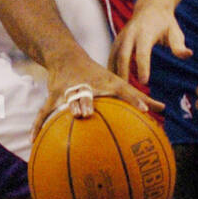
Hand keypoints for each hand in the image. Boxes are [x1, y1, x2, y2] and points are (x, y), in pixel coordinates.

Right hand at [35, 55, 162, 137]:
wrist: (67, 57)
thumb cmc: (99, 75)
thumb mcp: (119, 83)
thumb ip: (140, 98)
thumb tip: (163, 109)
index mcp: (107, 83)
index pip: (125, 90)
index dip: (135, 99)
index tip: (145, 111)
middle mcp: (88, 84)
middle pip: (89, 92)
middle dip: (88, 101)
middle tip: (89, 113)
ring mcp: (69, 89)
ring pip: (66, 99)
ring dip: (67, 107)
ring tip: (70, 118)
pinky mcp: (53, 94)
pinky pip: (44, 112)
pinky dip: (39, 125)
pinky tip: (33, 141)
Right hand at [109, 0, 190, 88]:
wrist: (151, 7)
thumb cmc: (166, 23)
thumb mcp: (175, 32)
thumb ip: (179, 46)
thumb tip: (188, 54)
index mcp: (145, 33)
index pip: (143, 52)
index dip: (143, 67)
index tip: (144, 82)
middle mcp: (130, 34)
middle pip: (123, 56)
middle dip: (124, 73)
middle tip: (126, 91)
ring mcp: (121, 36)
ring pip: (114, 56)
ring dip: (114, 72)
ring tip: (116, 90)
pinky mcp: (117, 40)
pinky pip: (111, 55)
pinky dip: (110, 68)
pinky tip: (112, 81)